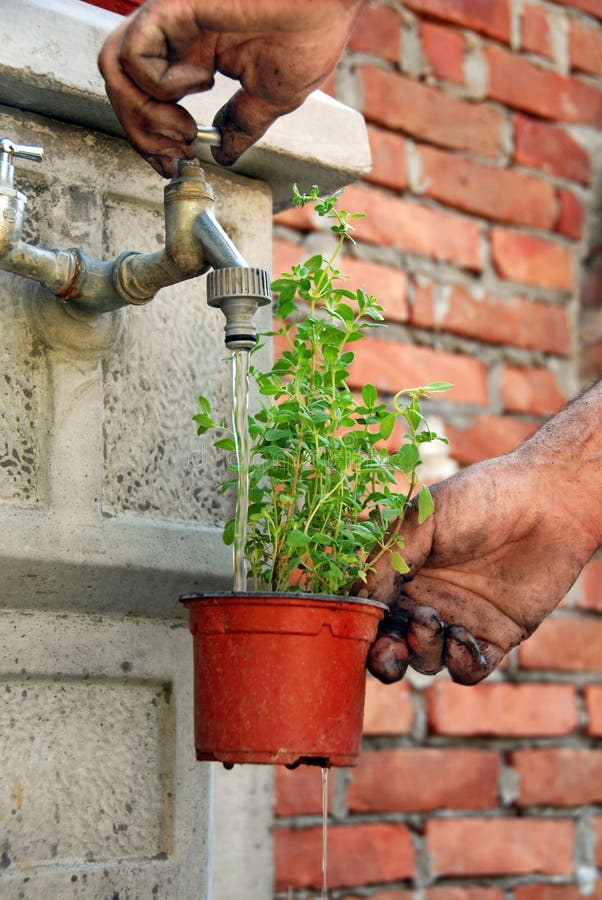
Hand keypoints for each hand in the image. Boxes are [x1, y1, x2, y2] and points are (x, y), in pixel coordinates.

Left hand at [98, 0, 365, 175]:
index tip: (174, 163)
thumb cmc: (311, 30)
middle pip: (120, 86)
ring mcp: (171, 20)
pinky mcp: (172, 7)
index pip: (145, 97)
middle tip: (178, 152)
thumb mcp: (270, 97)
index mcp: (196, 53)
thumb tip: (225, 155)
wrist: (331, 1)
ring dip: (142, 114)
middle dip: (142, 135)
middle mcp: (176, 35)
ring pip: (114, 69)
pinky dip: (159, 84)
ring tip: (183, 127)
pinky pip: (134, 55)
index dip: (150, 138)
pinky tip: (200, 80)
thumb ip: (242, 125)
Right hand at [362, 434, 599, 684]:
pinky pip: (468, 670)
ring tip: (434, 620)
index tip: (358, 629)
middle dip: (384, 657)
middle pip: (392, 646)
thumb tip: (360, 605)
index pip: (370, 611)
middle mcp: (425, 601)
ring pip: (426, 660)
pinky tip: (462, 636)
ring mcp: (459, 621)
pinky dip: (460, 663)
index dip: (360, 627)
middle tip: (389, 653)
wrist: (546, 502)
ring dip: (423, 650)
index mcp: (400, 573)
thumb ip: (387, 563)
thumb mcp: (419, 521)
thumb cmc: (478, 500)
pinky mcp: (496, 638)